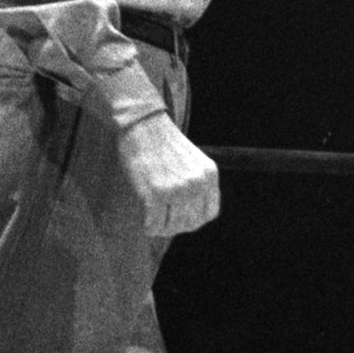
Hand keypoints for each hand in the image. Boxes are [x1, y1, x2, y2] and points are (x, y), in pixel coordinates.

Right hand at [118, 113, 220, 235]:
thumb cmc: (163, 144)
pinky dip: (147, 225)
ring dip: (160, 227)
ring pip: (172, 227)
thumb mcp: (193, 162)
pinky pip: (153, 224)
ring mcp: (177, 189)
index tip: (180, 217)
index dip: (194, 220)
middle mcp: (197, 184)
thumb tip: (190, 215)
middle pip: (190, 223)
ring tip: (152, 219)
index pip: (210, 214)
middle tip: (161, 220)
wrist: (143, 125)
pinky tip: (144, 217)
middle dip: (175, 225)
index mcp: (209, 175)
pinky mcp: (155, 193)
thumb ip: (197, 184)